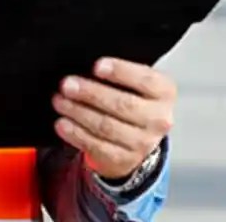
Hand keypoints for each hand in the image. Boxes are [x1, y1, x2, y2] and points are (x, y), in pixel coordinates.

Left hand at [52, 58, 175, 179]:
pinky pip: (97, 146)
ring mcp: (143, 143)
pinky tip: (62, 123)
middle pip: (123, 104)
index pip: (146, 80)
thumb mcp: (137, 82)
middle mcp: (159, 119)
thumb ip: (121, 73)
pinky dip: (76, 134)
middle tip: (68, 84)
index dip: (121, 72)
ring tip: (60, 101)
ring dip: (78, 112)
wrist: (139, 137)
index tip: (97, 65)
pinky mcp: (124, 159)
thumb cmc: (134, 99)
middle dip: (91, 93)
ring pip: (106, 126)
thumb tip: (89, 66)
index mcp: (164, 92)